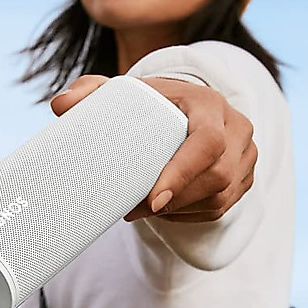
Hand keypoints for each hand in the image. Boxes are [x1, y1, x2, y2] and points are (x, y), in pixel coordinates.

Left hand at [50, 74, 257, 223]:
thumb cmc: (152, 103)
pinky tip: (166, 210)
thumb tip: (60, 105)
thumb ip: (91, 92)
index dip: (182, 173)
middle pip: (217, 177)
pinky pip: (221, 207)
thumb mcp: (123, 93)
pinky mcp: (246, 177)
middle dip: (174, 201)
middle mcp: (237, 127)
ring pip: (220, 198)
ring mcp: (247, 154)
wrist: (188, 108)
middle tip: (133, 210)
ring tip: (144, 210)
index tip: (152, 200)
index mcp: (209, 103)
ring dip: (180, 211)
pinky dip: (192, 214)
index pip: (206, 141)